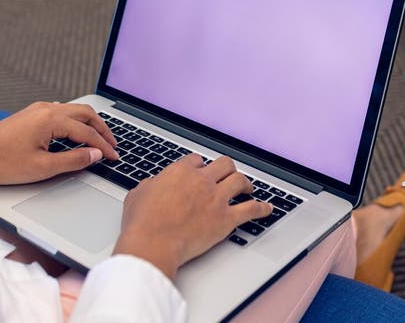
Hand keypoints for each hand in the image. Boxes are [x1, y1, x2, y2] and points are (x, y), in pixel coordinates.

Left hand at [0, 101, 117, 184]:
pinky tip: (76, 131)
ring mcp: (38, 109)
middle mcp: (47, 108)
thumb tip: (94, 155)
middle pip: (85, 113)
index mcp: (51, 119)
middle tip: (113, 144)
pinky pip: (62, 111)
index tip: (114, 156)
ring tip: (100, 137)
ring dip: (90, 123)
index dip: (104, 145)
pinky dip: (76, 120)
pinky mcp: (31, 113)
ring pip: (74, 110)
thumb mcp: (41, 168)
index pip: (87, 132)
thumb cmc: (1, 162)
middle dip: (102, 129)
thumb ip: (72, 160)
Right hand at [113, 154, 271, 279]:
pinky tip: (266, 209)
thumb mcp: (137, 194)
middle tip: (229, 175)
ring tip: (248, 188)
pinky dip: (261, 208)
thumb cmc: (142, 223)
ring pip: (239, 181)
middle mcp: (202, 180)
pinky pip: (250, 210)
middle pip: (224, 164)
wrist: (152, 243)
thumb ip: (150, 185)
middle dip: (227, 169)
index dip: (200, 167)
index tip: (201, 172)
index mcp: (181, 171)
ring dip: (245, 183)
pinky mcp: (225, 219)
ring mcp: (216, 198)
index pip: (197, 160)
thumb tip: (152, 185)